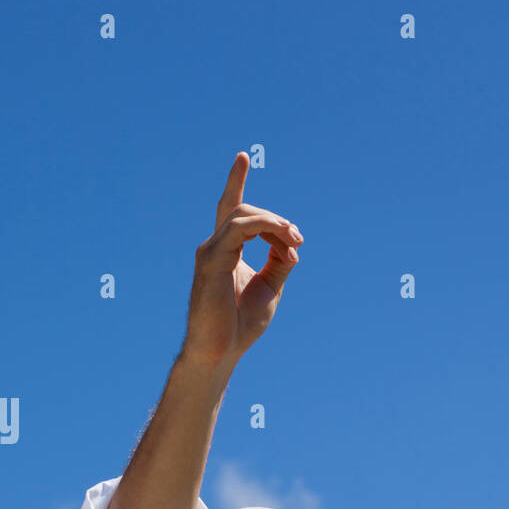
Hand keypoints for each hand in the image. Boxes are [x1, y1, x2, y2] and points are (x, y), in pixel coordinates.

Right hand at [181, 153, 302, 366]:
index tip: (243, 157)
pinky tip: (282, 239)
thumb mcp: (270, 287)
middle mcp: (215, 246)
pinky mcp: (210, 260)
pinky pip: (237, 229)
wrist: (220, 351)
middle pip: (246, 212)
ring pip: (243, 215)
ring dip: (274, 224)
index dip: (235, 182)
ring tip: (294, 240)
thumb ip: (280, 262)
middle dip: (277, 221)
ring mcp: (210, 251)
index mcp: (226, 251)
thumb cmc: (241, 324)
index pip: (231, 210)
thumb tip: (292, 244)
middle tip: (298, 241)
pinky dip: (263, 228)